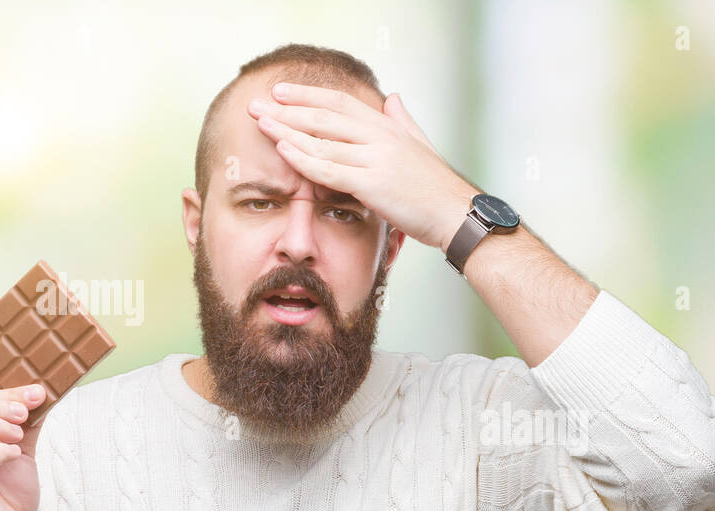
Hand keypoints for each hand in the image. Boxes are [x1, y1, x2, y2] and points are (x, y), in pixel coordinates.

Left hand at [248, 84, 478, 250]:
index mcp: (388, 127)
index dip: (309, 95)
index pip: (341, 103)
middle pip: (324, 116)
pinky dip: (304, 160)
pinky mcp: (373, 184)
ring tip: (261, 124)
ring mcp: (376, 159)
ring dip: (288, 131)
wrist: (457, 214)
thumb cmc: (438, 189)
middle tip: (257, 105)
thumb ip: (403, 120)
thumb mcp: (421, 145)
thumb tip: (394, 97)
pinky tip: (284, 151)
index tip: (281, 92)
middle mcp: (380, 137)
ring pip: (323, 140)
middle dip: (287, 109)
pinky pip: (330, 169)